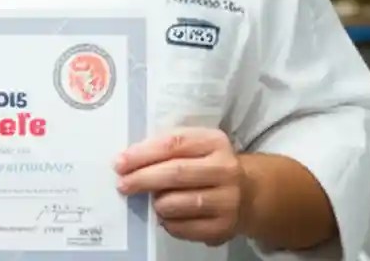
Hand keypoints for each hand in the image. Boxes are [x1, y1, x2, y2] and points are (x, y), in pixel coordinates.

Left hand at [114, 127, 244, 245]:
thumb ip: (168, 148)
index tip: (120, 162)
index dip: (143, 153)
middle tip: (123, 184)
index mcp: (215, 142)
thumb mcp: (197, 147)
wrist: (249, 194)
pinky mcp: (224, 227)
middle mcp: (226, 169)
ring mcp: (227, 200)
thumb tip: (129, 162)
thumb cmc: (209, 165)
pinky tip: (166, 216)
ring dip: (157, 202)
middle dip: (143, 179)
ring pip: (179, 203)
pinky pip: (184, 228)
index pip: (174, 143)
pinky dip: (168, 223)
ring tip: (152, 200)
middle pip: (176, 173)